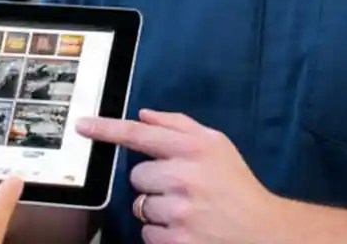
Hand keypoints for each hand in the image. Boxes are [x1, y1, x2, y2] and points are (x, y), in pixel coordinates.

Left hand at [77, 110, 280, 243]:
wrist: (263, 230)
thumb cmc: (236, 185)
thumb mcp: (217, 145)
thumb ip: (179, 126)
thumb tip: (143, 115)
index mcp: (193, 148)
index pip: (139, 134)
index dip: (107, 129)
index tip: (83, 126)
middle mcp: (184, 176)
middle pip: (137, 176)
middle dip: (153, 183)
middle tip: (181, 189)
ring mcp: (179, 210)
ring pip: (139, 206)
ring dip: (157, 210)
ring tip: (187, 210)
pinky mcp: (177, 239)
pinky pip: (147, 232)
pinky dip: (161, 233)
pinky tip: (185, 229)